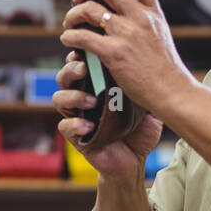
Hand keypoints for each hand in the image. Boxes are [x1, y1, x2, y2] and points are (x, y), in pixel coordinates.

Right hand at [54, 49, 163, 181]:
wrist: (136, 160)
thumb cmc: (139, 130)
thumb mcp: (146, 104)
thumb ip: (145, 85)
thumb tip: (151, 61)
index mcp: (97, 86)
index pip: (81, 65)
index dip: (79, 55)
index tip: (87, 50)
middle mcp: (83, 98)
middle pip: (64, 76)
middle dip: (71, 70)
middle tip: (84, 68)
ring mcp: (77, 116)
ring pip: (59, 98)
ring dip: (73, 96)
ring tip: (92, 101)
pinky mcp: (76, 137)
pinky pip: (65, 127)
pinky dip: (74, 124)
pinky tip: (89, 126)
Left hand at [58, 0, 190, 112]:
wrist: (173, 92)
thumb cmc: (165, 69)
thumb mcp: (160, 35)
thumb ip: (144, 21)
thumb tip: (122, 12)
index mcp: (153, 12)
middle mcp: (140, 18)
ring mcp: (127, 34)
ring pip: (89, 10)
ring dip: (72, 15)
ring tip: (69, 24)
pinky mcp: (114, 53)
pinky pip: (82, 37)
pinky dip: (70, 37)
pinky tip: (68, 41)